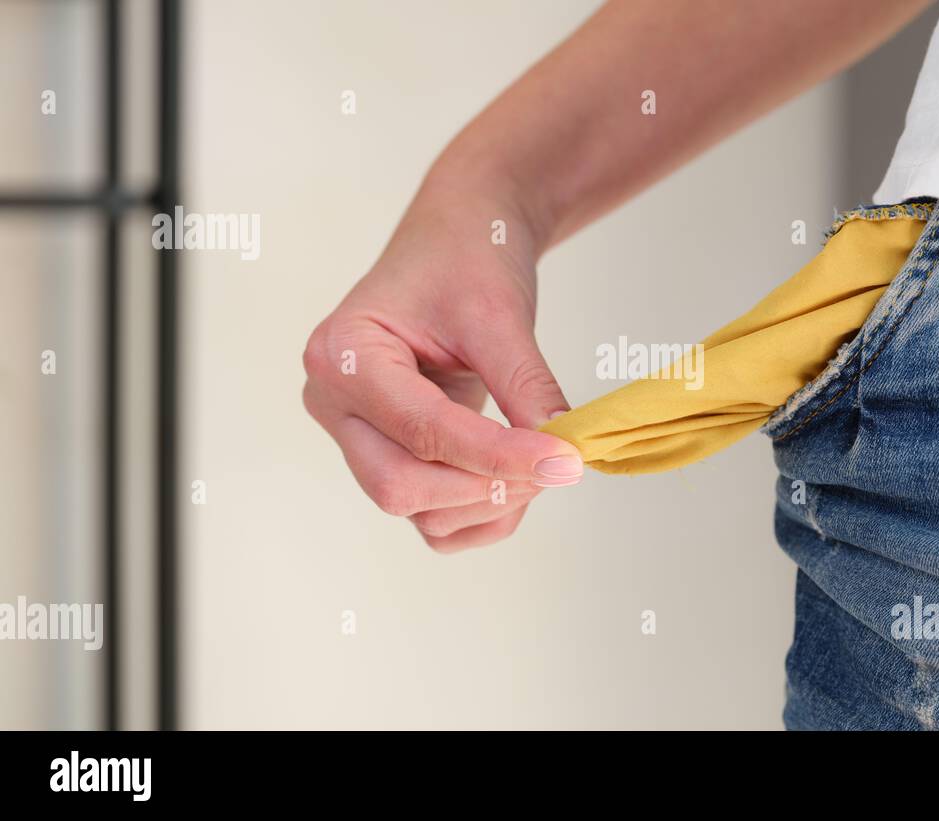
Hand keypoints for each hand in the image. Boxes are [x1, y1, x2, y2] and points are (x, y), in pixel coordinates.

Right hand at [302, 191, 582, 552]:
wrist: (462, 240)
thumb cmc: (467, 258)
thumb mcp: (500, 315)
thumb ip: (526, 386)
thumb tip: (563, 455)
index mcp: (342, 355)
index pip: (422, 430)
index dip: (498, 454)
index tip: (564, 459)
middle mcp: (335, 404)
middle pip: (401, 486)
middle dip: (488, 483)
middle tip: (558, 459)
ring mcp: (358, 436)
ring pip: (418, 511)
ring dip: (489, 501)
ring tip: (541, 456)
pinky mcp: (390, 456)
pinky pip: (432, 518)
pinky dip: (482, 512)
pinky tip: (519, 475)